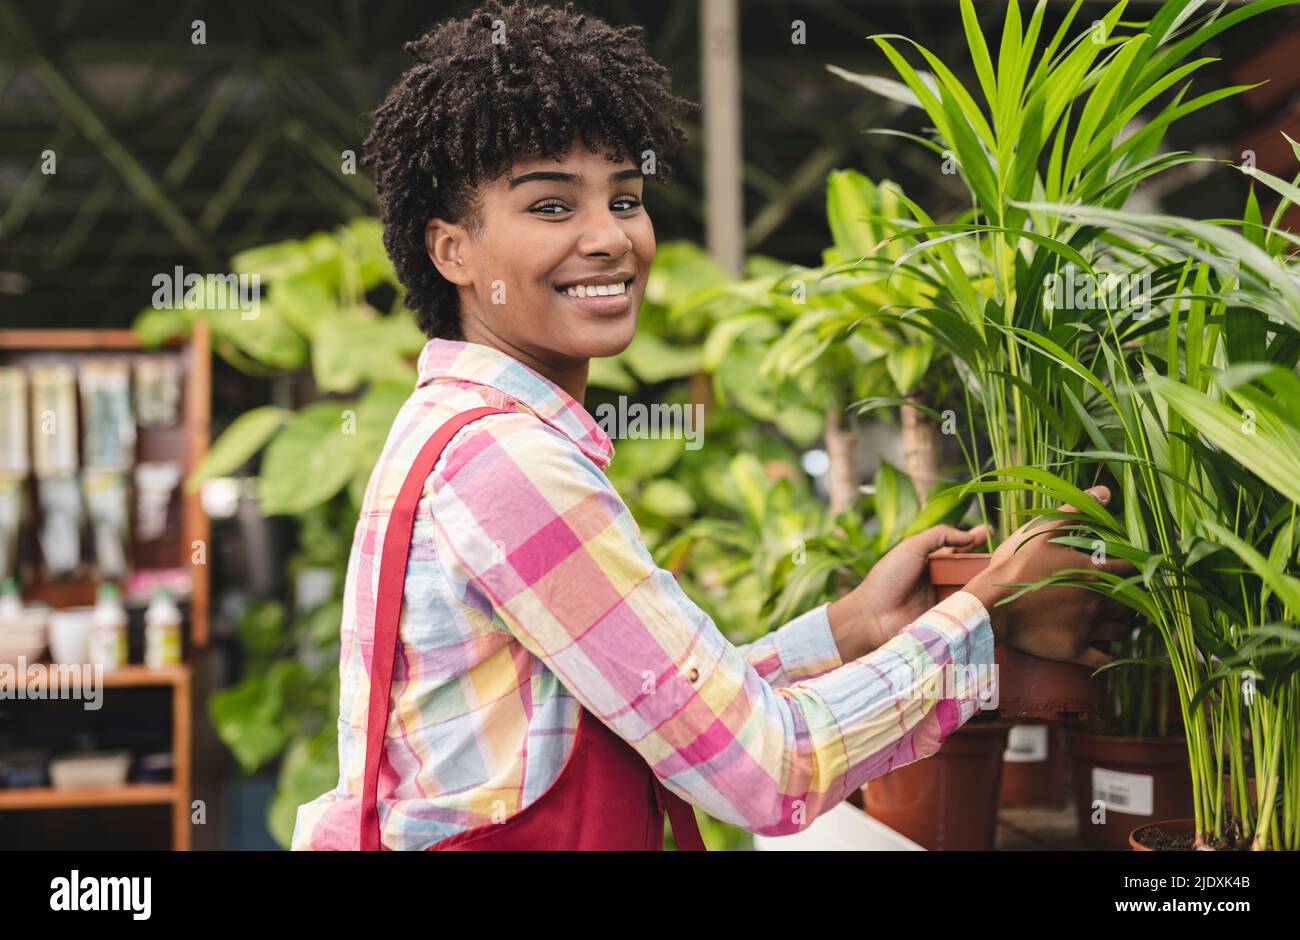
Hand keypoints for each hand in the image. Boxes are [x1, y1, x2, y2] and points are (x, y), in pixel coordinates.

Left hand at [828, 523, 988, 660]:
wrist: (873, 616)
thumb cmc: (888, 578)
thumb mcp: (912, 547)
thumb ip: (939, 535)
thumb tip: (968, 536)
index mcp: (929, 562)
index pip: (957, 549)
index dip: (973, 540)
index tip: (989, 531)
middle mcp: (939, 581)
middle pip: (969, 569)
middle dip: (987, 562)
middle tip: (1004, 555)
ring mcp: (945, 601)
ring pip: (972, 589)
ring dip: (987, 582)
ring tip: (1004, 573)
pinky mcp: (948, 620)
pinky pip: (968, 610)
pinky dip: (980, 603)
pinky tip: (998, 596)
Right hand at [965, 486, 1136, 667]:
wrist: (990, 607)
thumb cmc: (1015, 566)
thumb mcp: (1042, 531)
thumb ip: (1074, 510)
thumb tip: (1104, 492)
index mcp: (1093, 573)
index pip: (1132, 569)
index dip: (1137, 567)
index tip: (1134, 567)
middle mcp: (1097, 602)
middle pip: (1133, 602)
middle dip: (1133, 598)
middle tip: (1127, 595)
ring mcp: (1087, 628)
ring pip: (1122, 631)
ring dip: (1124, 624)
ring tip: (1117, 619)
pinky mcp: (1075, 650)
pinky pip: (1106, 658)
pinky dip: (1112, 654)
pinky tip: (1108, 648)